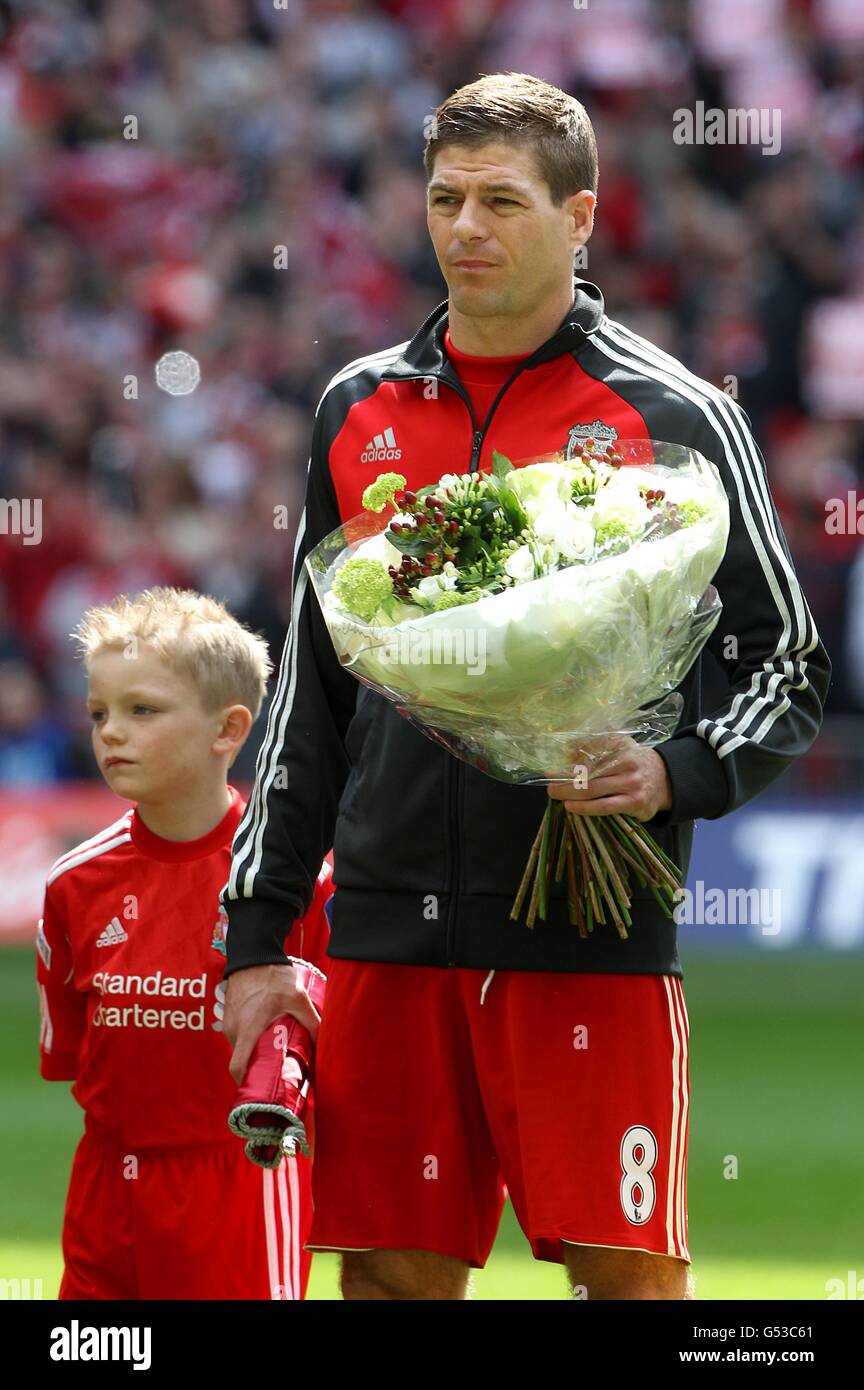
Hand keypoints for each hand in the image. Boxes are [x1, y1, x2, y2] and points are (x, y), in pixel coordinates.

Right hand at [223, 962, 321, 1085]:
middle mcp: (234, 1030)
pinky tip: (267, 1036)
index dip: (245, 1084)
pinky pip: (239, 1037)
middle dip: (257, 1071)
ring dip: (255, 1054)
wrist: (253, 954)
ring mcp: (229, 1023)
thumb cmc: (272, 975)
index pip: (237, 1067)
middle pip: (242, 1061)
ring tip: (275, 1054)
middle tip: (277, 1074)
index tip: (260, 1091)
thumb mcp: (297, 997)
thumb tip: (325, 1043)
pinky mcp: (230, 1015)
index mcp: (247, 1030)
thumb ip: (312, 1021)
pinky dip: (250, 1041)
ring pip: (241, 1048)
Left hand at [546, 739, 671, 821]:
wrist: (665, 780)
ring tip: (554, 793)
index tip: (553, 761)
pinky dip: (586, 808)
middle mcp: (628, 762)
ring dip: (570, 793)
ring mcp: (632, 783)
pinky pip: (605, 807)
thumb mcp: (620, 747)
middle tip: (549, 781)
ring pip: (594, 789)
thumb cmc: (633, 763)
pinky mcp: (635, 802)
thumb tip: (567, 749)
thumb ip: (596, 745)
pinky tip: (571, 807)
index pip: (592, 748)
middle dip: (565, 777)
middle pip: (589, 770)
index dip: (570, 755)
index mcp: (622, 744)